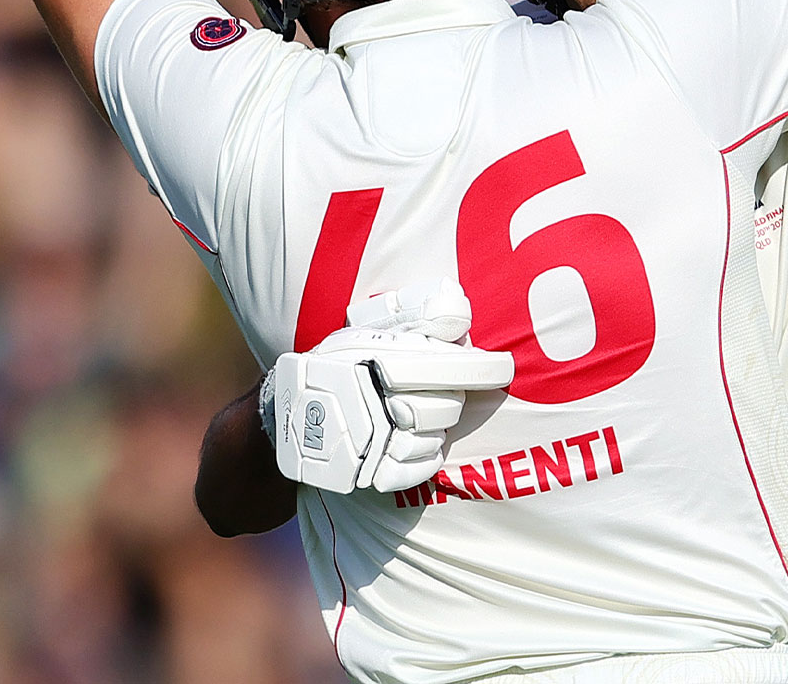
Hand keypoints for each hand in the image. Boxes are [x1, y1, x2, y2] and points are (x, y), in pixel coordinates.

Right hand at [262, 278, 512, 493]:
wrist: (284, 414)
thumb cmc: (336, 365)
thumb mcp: (364, 330)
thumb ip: (414, 318)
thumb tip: (460, 314)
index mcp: (377, 360)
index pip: (447, 367)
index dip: (483, 368)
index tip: (503, 367)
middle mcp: (374, 400)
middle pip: (448, 406)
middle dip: (450, 397)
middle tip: (436, 391)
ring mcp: (370, 440)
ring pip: (435, 437)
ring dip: (435, 427)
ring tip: (414, 414)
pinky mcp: (366, 472)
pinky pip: (418, 468)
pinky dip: (424, 456)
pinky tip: (412, 442)